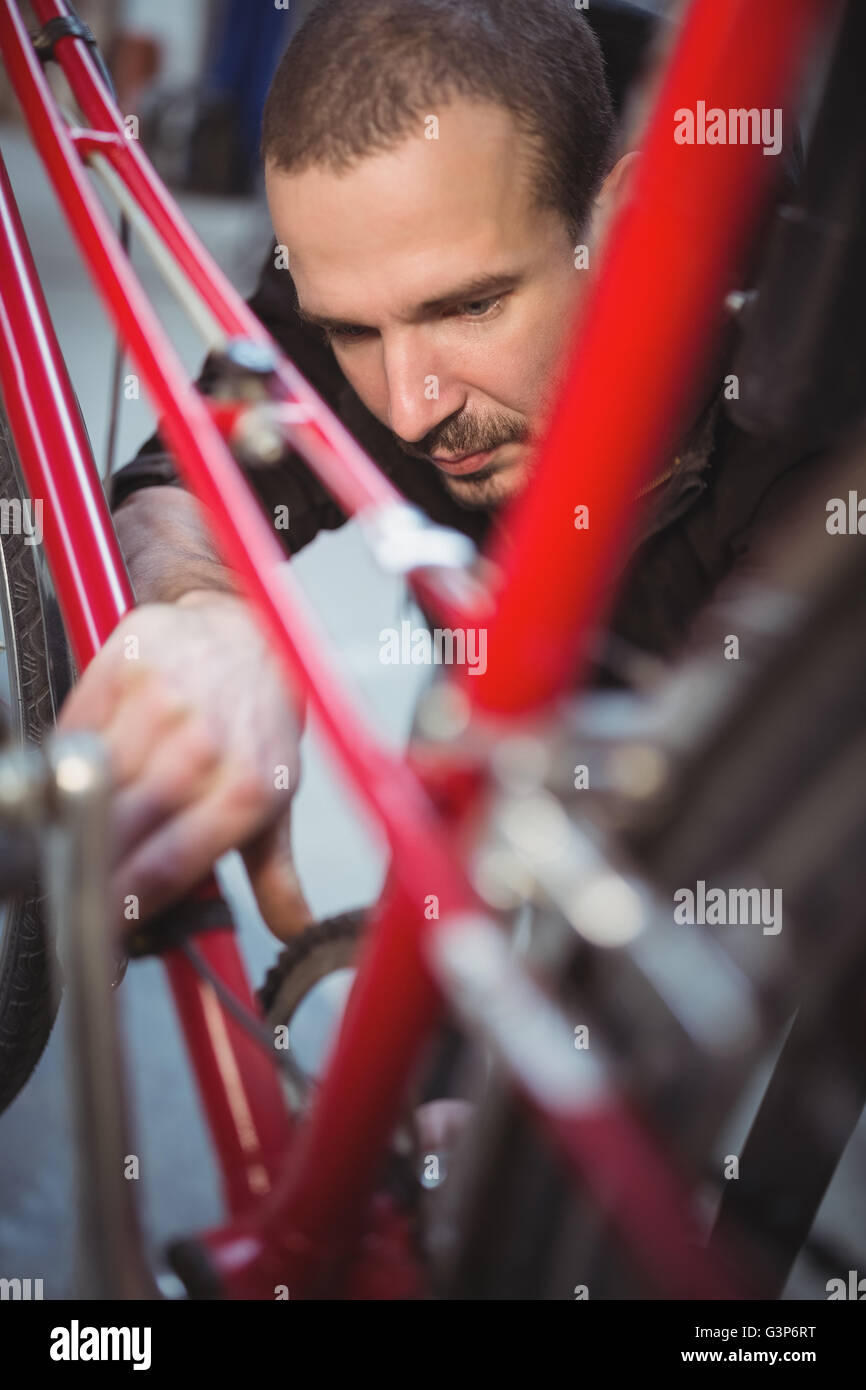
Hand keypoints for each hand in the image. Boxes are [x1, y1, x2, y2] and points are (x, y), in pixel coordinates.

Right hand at [58, 590, 312, 940]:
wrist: (245, 634)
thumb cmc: (258, 721)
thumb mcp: (276, 797)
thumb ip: (276, 873)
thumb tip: (291, 928)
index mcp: (249, 787)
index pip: (167, 865)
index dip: (123, 906)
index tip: (100, 933)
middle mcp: (207, 743)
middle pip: (122, 826)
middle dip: (89, 870)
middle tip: (71, 896)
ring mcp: (164, 700)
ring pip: (93, 780)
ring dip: (71, 820)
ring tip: (66, 843)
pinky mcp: (127, 665)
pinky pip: (74, 729)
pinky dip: (64, 762)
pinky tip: (71, 781)